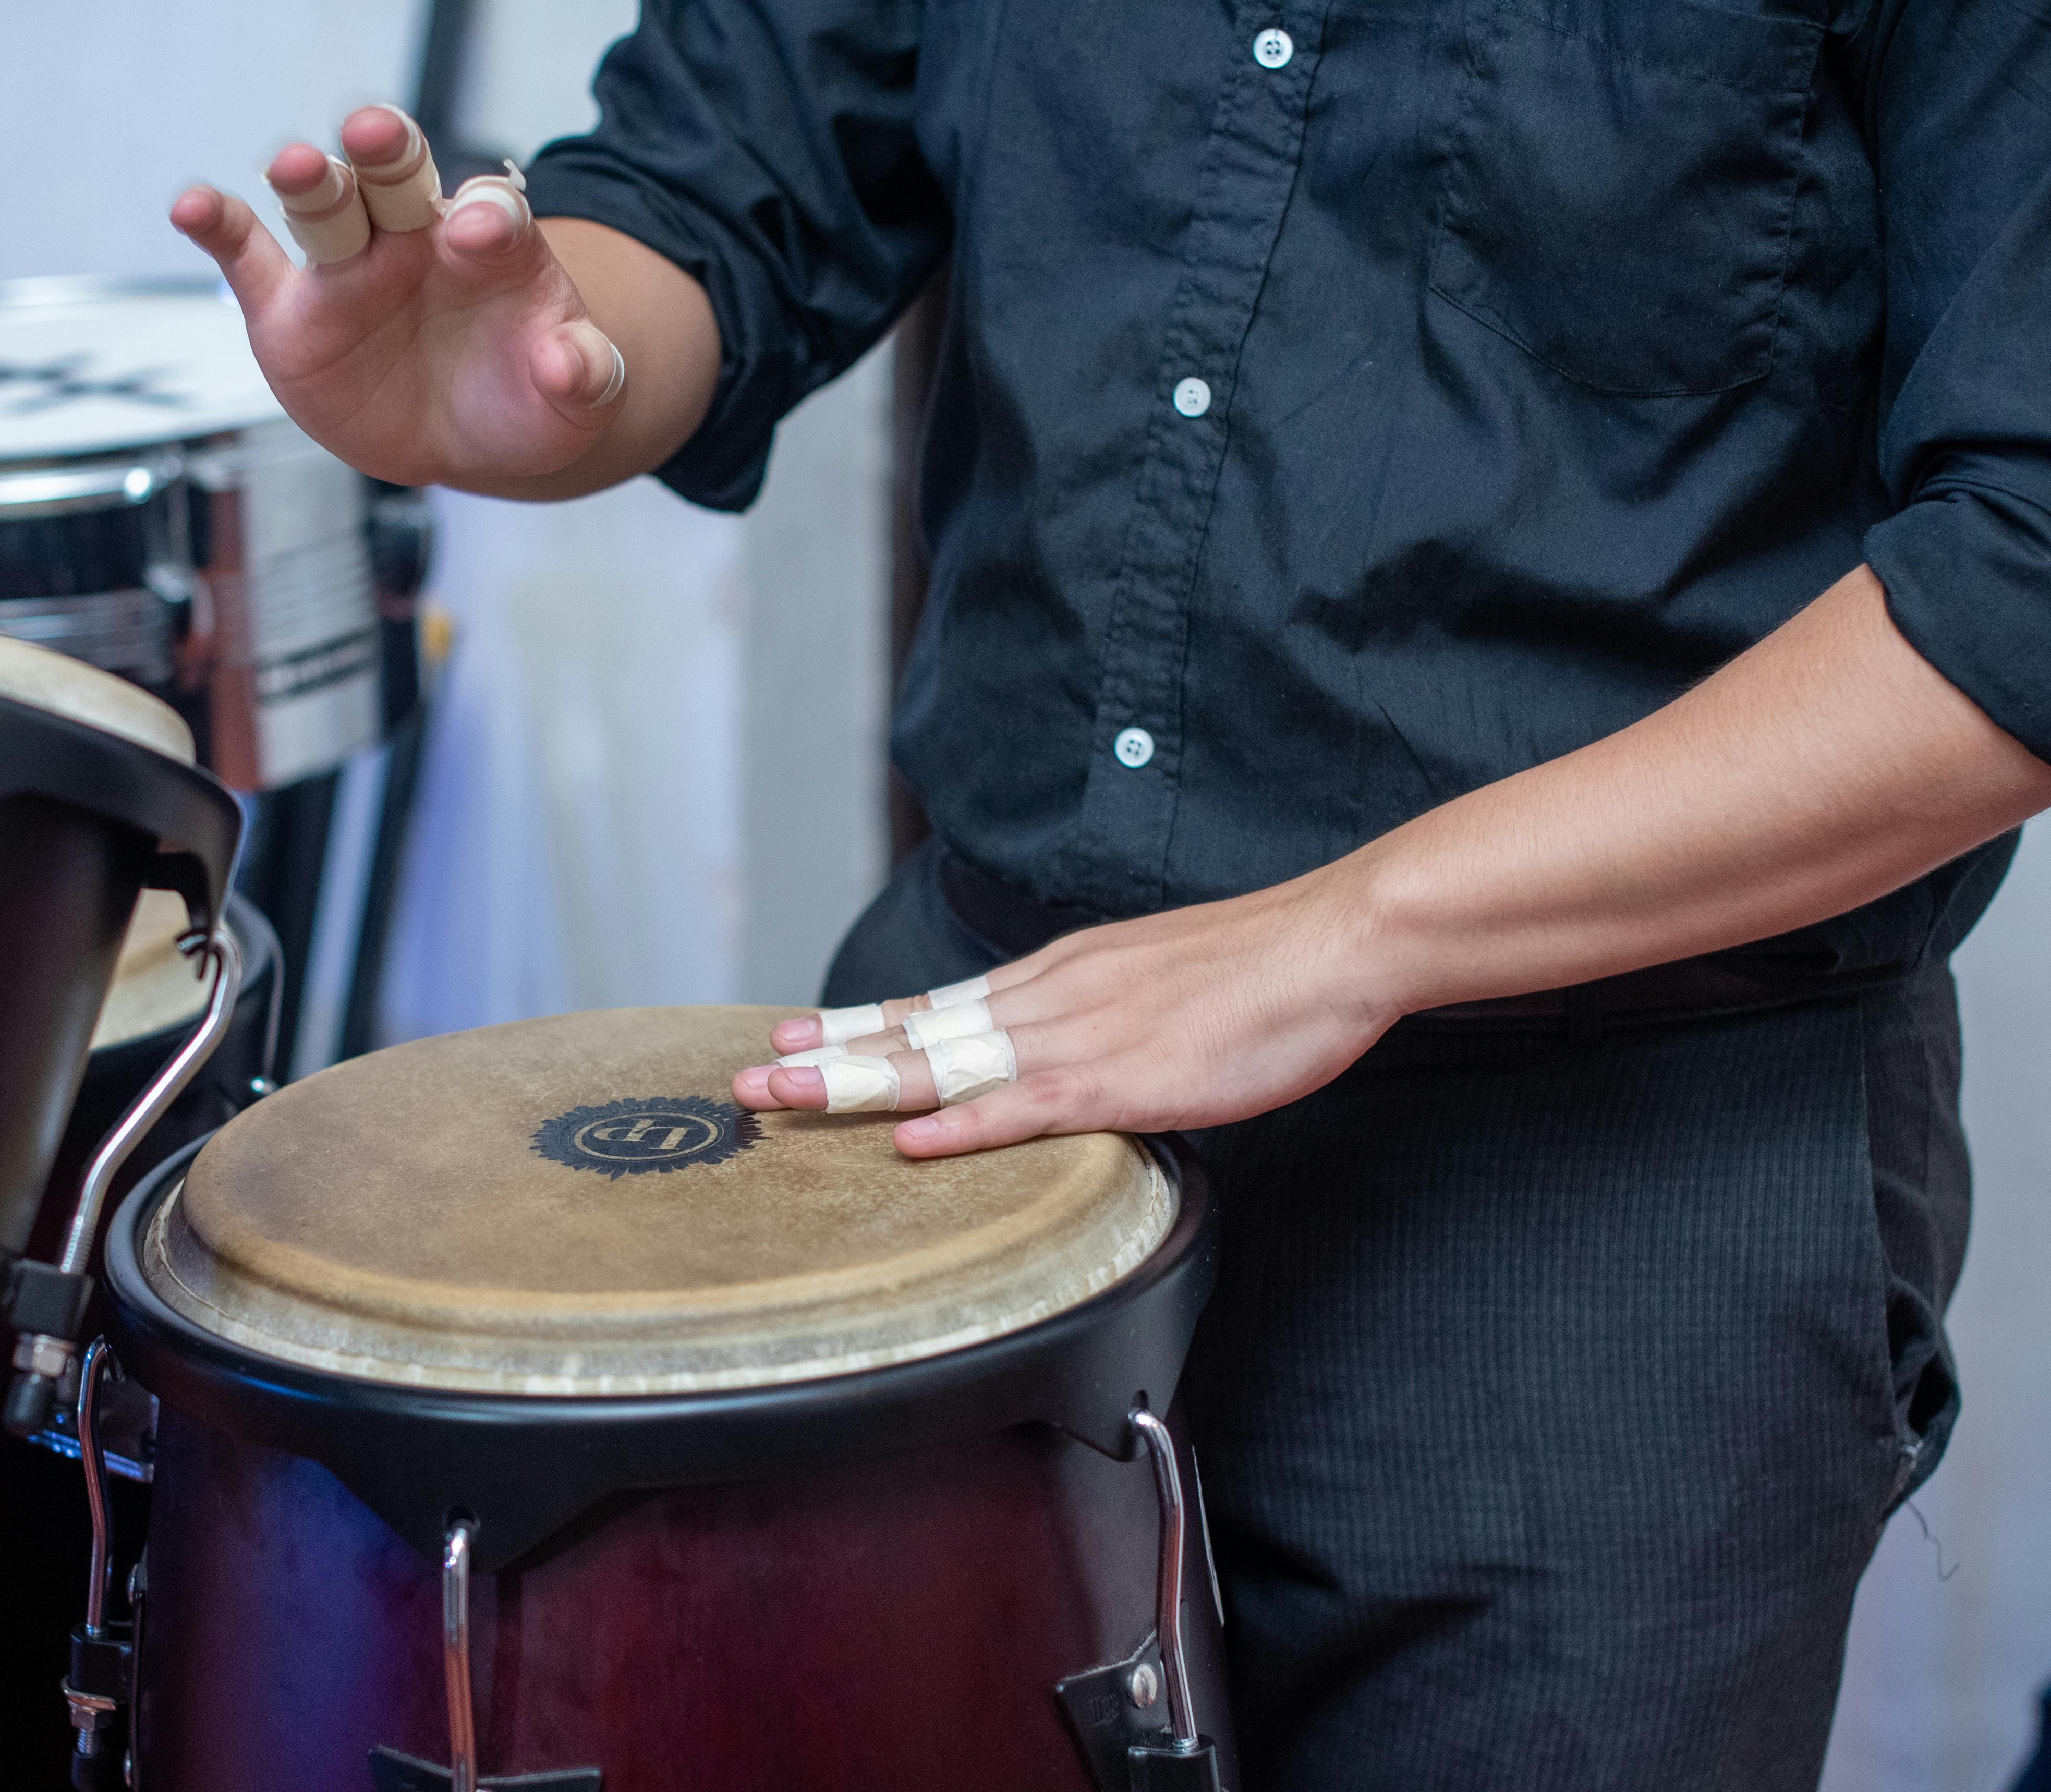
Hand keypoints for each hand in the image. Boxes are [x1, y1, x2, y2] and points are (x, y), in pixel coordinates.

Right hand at [171, 107, 633, 487]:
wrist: (476, 434)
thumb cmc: (529, 394)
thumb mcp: (578, 395)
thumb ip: (582, 373)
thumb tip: (566, 364)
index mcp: (492, 243)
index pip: (492, 212)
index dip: (487, 219)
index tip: (479, 236)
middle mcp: (415, 237)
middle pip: (398, 177)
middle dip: (386, 151)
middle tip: (378, 133)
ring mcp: (352, 268)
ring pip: (327, 207)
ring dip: (310, 181)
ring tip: (297, 167)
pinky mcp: (294, 311)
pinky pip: (249, 258)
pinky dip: (219, 226)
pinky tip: (191, 206)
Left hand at [732, 871, 1399, 1158]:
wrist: (1332, 943)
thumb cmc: (1262, 970)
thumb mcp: (1160, 983)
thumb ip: (1106, 1016)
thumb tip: (1078, 1050)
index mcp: (1059, 976)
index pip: (938, 1003)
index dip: (862, 1023)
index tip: (797, 1033)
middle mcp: (1050, 997)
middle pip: (917, 1030)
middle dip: (827, 1054)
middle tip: (749, 1078)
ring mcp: (1080, 1035)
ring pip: (945, 1063)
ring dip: (857, 1082)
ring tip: (783, 1098)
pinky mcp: (1123, 1077)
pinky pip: (1023, 1105)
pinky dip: (960, 1124)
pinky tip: (908, 1138)